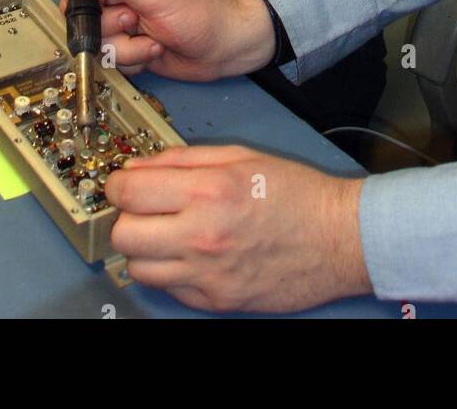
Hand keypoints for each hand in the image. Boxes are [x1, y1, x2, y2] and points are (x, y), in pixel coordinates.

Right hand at [56, 0, 275, 79]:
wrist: (224, 47)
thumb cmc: (197, 10)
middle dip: (101, 18)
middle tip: (132, 17)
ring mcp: (117, 14)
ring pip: (91, 32)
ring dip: (122, 42)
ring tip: (151, 36)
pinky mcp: (122, 42)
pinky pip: (106, 54)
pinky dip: (130, 57)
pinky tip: (153, 49)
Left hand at [105, 145, 369, 311]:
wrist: (338, 238)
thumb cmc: (296, 194)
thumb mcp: (239, 156)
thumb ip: (182, 159)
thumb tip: (139, 166)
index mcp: (208, 192)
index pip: (128, 192)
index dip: (118, 184)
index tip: (123, 183)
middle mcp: (202, 235)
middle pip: (123, 234)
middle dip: (128, 217)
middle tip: (145, 208)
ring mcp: (207, 274)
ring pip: (138, 267)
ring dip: (145, 248)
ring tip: (168, 233)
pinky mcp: (216, 301)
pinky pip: (168, 289)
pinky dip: (171, 271)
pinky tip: (191, 254)